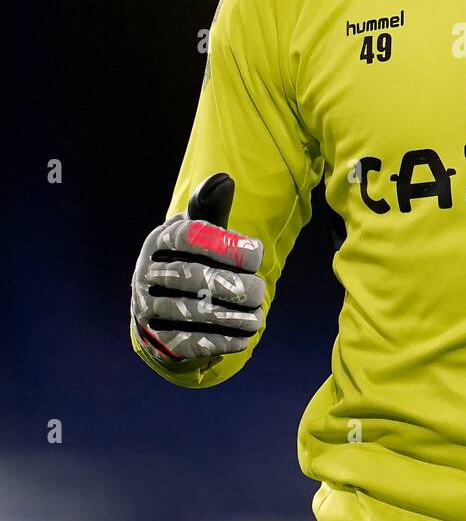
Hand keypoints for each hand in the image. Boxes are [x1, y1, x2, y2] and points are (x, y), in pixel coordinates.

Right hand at [130, 173, 265, 370]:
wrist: (160, 304)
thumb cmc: (191, 257)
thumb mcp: (200, 231)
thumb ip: (213, 208)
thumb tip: (224, 179)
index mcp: (160, 241)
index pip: (188, 237)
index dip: (224, 245)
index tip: (257, 253)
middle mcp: (147, 273)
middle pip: (191, 278)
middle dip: (231, 285)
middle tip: (261, 290)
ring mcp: (148, 308)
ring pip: (190, 312)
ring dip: (229, 316)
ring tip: (257, 316)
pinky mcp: (158, 339)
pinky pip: (189, 342)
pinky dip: (219, 341)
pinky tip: (244, 338)